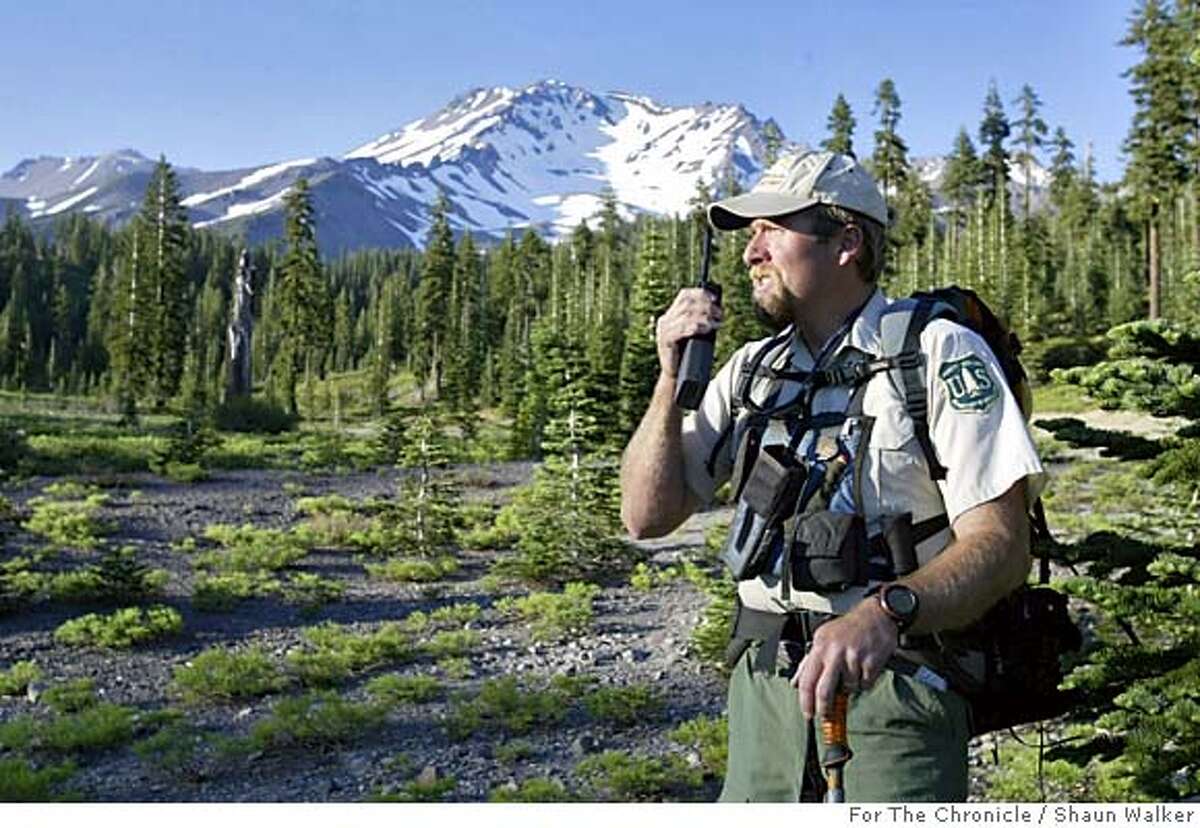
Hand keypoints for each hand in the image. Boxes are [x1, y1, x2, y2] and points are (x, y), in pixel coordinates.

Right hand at [654, 288, 722, 377]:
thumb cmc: (688, 354)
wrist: (677, 375)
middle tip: (720, 314)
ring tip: (716, 323)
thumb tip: (717, 309)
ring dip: (705, 317)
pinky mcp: (665, 341)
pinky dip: (696, 327)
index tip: (715, 298)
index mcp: (671, 315)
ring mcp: (664, 330)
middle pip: (687, 303)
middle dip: (707, 306)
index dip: (700, 294)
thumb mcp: (695, 332)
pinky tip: (705, 329)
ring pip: (686, 315)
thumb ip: (700, 320)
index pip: (684, 295)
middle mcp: (665, 320)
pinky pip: (681, 329)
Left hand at [791, 600, 898, 720]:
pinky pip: (864, 684)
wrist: (876, 615)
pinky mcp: (871, 662)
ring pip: (848, 688)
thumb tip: (795, 683)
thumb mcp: (823, 638)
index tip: (807, 715)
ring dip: (850, 687)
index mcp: (820, 647)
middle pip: (824, 691)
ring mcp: (853, 657)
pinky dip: (864, 682)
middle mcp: (834, 653)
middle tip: (825, 716)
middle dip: (824, 708)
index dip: (805, 702)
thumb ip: (808, 662)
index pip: (807, 680)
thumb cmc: (848, 628)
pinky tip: (864, 668)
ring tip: (852, 672)